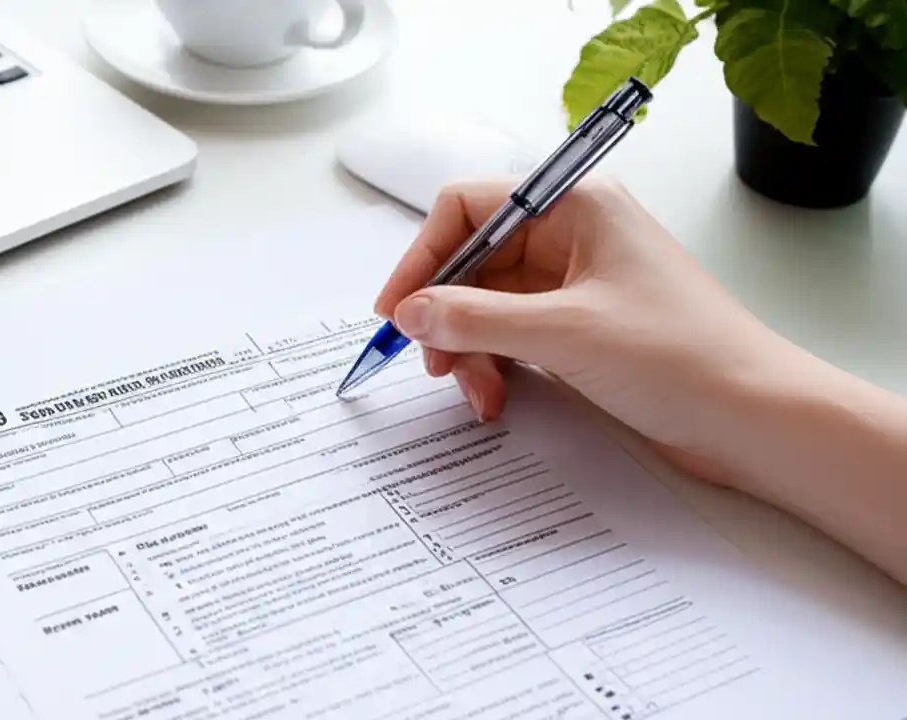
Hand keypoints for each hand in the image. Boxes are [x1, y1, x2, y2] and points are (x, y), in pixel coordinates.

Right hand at [374, 178, 811, 483]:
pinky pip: (514, 335)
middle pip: (474, 262)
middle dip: (447, 314)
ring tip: (475, 392)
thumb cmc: (677, 357)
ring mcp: (577, 284)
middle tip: (434, 364)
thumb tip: (410, 312)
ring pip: (489, 305)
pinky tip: (496, 397)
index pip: (470, 208)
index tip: (396, 310)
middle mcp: (573, 236)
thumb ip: (475, 318)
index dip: (424, 256)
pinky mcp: (582, 329)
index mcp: (576, 206)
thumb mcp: (563, 334)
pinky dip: (496, 364)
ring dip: (470, 348)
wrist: (754, 418)